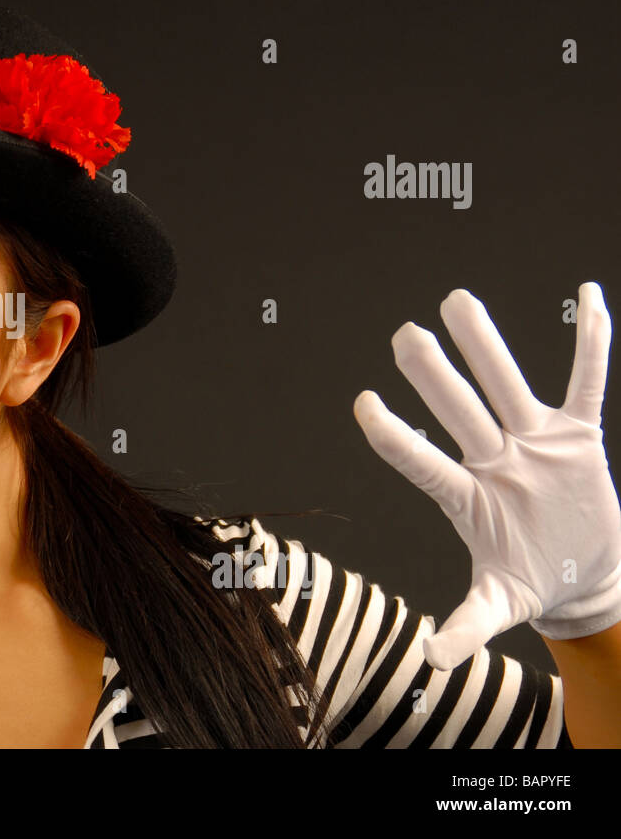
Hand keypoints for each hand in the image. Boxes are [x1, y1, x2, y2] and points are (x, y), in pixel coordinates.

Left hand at [352, 282, 620, 670]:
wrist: (583, 576)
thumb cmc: (531, 584)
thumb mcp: (498, 607)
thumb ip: (465, 627)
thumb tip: (431, 661)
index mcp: (466, 497)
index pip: (421, 460)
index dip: (394, 435)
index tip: (364, 404)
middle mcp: (493, 459)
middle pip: (458, 409)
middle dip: (433, 373)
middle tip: (403, 334)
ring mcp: (534, 443)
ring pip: (505, 382)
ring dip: (485, 343)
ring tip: (456, 300)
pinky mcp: (579, 436)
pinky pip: (587, 381)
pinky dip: (594, 343)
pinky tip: (591, 297)